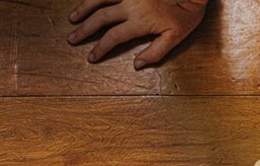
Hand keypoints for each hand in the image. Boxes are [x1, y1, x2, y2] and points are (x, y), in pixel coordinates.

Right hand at [68, 0, 206, 69]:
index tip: (91, 57)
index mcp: (139, 21)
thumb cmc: (187, 11)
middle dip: (84, 30)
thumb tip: (137, 65)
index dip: (100, 48)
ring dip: (84, 8)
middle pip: (100, 18)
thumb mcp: (176, 36)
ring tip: (73, 17)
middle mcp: (130, 4)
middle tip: (72, 38)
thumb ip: (155, 52)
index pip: (113, 37)